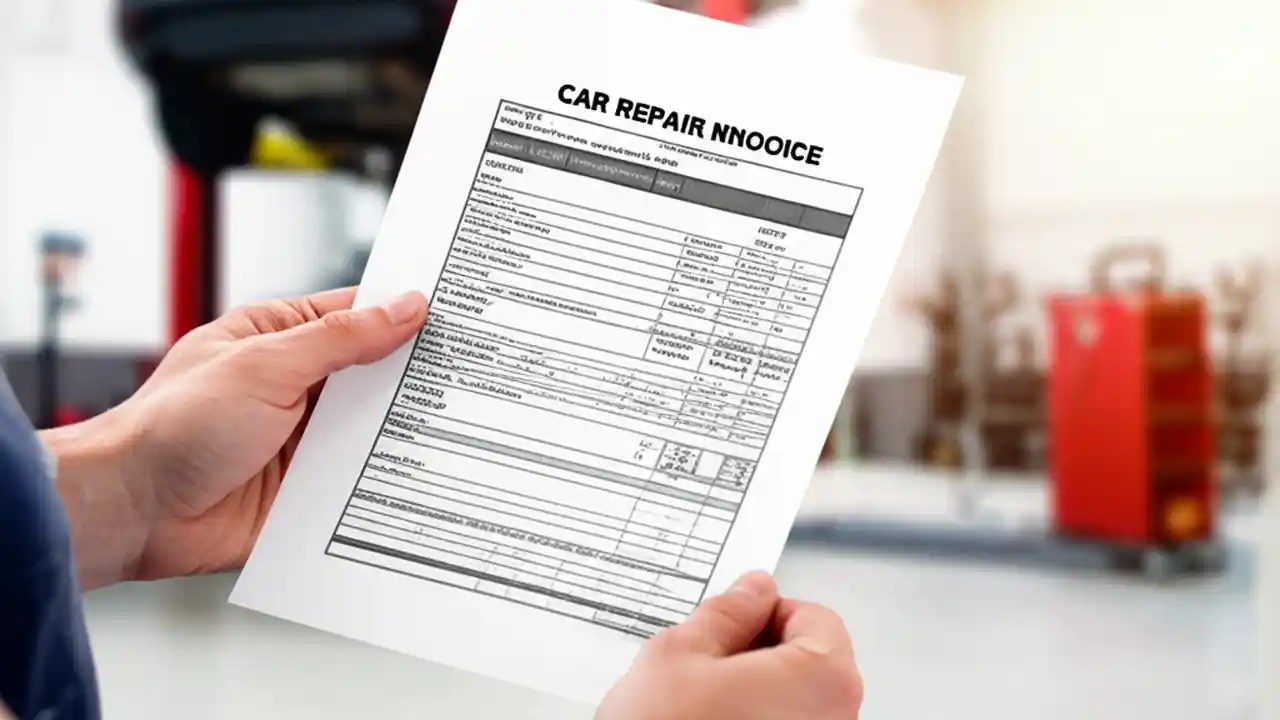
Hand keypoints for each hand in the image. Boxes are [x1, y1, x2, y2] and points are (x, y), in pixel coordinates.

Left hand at [44, 287, 427, 588]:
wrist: (131, 512)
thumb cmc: (172, 426)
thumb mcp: (266, 365)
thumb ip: (341, 338)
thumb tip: (404, 308)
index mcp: (278, 340)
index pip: (355, 314)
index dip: (404, 312)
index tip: (456, 313)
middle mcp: (293, 387)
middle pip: (372, 375)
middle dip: (415, 376)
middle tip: (474, 371)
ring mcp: (300, 440)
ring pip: (371, 430)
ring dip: (403, 431)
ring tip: (465, 423)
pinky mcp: (305, 490)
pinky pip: (358, 481)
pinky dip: (386, 480)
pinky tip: (423, 476)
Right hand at [598, 573, 861, 719]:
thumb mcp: (680, 653)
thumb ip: (726, 613)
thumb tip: (751, 592)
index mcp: (824, 679)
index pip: (815, 617)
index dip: (764, 612)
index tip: (731, 623)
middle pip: (809, 663)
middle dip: (757, 656)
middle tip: (705, 666)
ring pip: (792, 702)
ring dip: (751, 695)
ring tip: (699, 706)